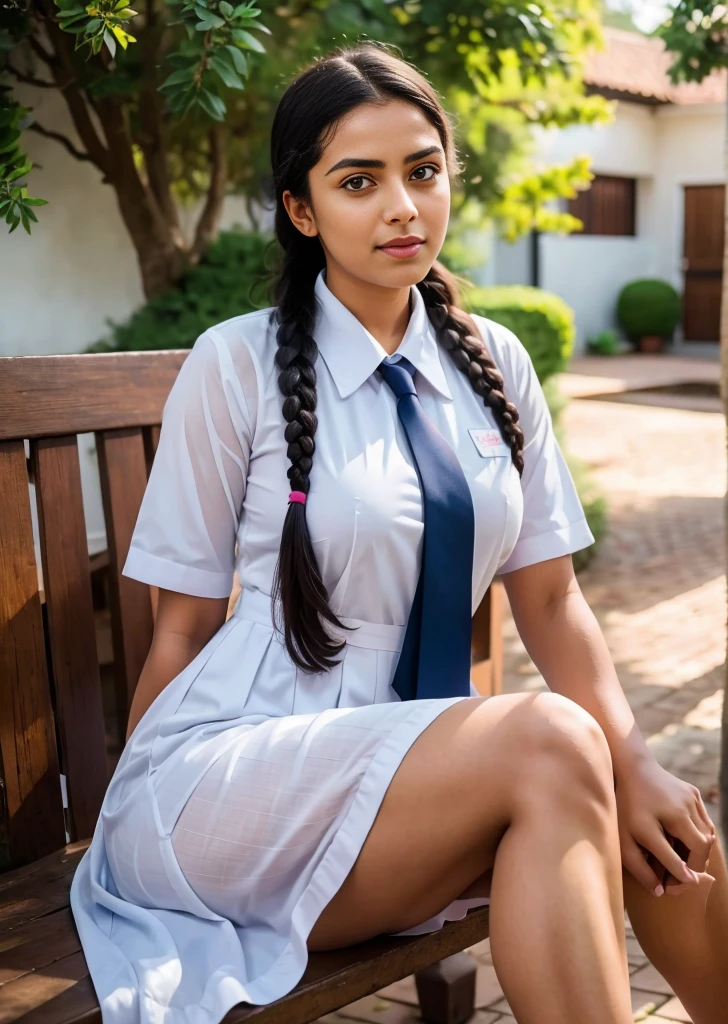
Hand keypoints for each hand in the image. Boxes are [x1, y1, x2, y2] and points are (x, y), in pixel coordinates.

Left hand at [614, 755, 716, 896]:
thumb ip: (640, 867)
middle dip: (692, 867)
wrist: (632, 768)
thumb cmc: (625, 806)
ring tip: (680, 864)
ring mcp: (689, 799)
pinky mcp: (694, 794)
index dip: (680, 878)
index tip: (671, 890)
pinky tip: (685, 845)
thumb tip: (659, 892)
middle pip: (700, 848)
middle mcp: (678, 809)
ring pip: (706, 837)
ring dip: (697, 854)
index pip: (678, 857)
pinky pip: (704, 823)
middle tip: (676, 880)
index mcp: (658, 820)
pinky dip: (699, 838)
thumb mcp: (623, 838)